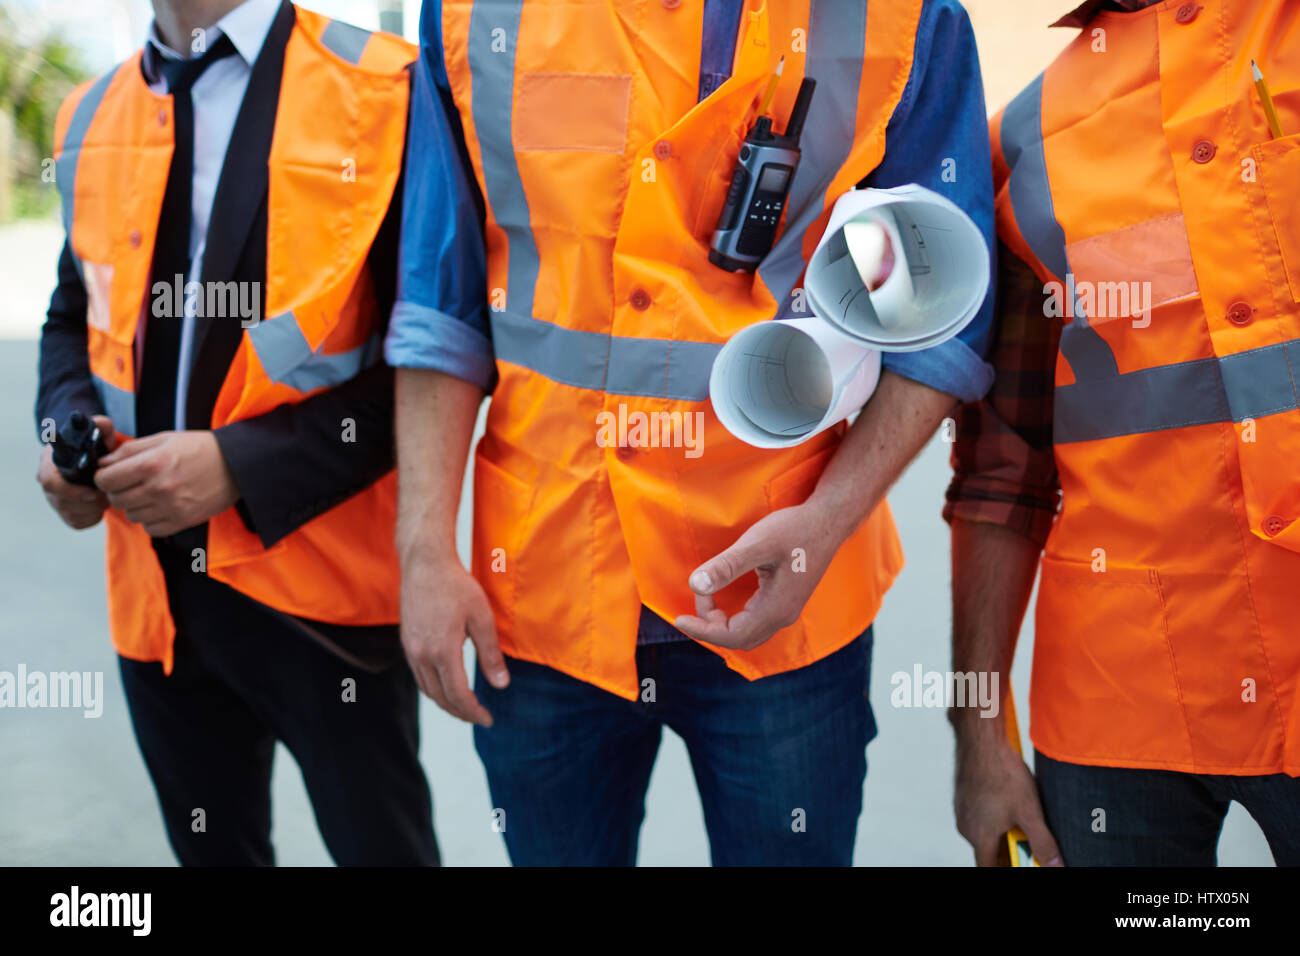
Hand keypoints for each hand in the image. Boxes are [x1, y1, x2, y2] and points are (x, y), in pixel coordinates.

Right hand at [36, 415, 118, 529]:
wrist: (93, 460)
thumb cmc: (94, 446)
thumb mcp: (99, 433)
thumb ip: (101, 426)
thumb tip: (101, 424)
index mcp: (51, 463)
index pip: (49, 481)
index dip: (70, 490)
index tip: (92, 491)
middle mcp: (49, 483)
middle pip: (61, 501)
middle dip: (86, 502)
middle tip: (106, 496)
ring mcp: (56, 500)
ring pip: (71, 513)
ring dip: (92, 509)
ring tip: (106, 497)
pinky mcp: (67, 513)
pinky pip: (79, 522)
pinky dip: (93, 516)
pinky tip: (101, 505)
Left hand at [94, 430, 238, 536]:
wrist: (236, 465)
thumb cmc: (200, 449)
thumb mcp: (164, 439)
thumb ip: (130, 450)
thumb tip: (103, 462)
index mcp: (151, 463)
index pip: (105, 479)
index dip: (104, 476)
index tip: (112, 474)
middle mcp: (158, 487)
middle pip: (116, 499)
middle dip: (118, 490)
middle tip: (133, 483)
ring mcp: (170, 507)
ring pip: (131, 515)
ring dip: (135, 505)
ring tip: (150, 493)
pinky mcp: (182, 521)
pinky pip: (150, 528)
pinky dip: (150, 519)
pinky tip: (161, 506)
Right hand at [400, 554, 508, 725]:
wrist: (425, 565)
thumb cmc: (457, 586)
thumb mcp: (482, 618)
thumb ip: (490, 654)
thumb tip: (501, 685)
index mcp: (442, 651)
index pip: (458, 695)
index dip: (474, 712)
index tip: (488, 720)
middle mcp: (422, 655)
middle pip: (441, 698)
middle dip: (461, 713)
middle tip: (480, 718)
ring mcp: (411, 650)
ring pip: (428, 690)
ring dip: (447, 704)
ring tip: (466, 708)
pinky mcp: (407, 644)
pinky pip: (420, 677)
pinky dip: (435, 689)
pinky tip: (448, 687)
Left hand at [674, 501, 838, 650]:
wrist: (828, 520)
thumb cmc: (794, 529)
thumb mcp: (757, 543)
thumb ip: (727, 566)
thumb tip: (695, 585)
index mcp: (775, 609)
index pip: (732, 636)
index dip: (703, 630)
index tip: (679, 618)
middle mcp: (783, 616)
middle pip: (739, 639)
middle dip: (712, 627)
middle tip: (694, 602)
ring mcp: (787, 610)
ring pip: (748, 632)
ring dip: (723, 623)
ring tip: (706, 600)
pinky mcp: (787, 601)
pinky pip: (756, 622)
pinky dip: (735, 618)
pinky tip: (724, 598)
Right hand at [953, 726, 1062, 866]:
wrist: (981, 741)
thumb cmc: (1003, 774)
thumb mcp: (1030, 812)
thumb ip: (1043, 843)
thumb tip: (1055, 866)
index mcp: (979, 836)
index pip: (988, 867)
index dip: (1006, 868)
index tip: (1020, 863)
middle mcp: (966, 826)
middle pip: (987, 850)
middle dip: (1007, 849)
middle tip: (1027, 839)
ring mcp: (962, 809)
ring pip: (983, 831)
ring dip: (1000, 831)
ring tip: (1020, 817)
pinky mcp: (962, 795)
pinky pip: (978, 814)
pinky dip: (992, 815)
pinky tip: (1008, 800)